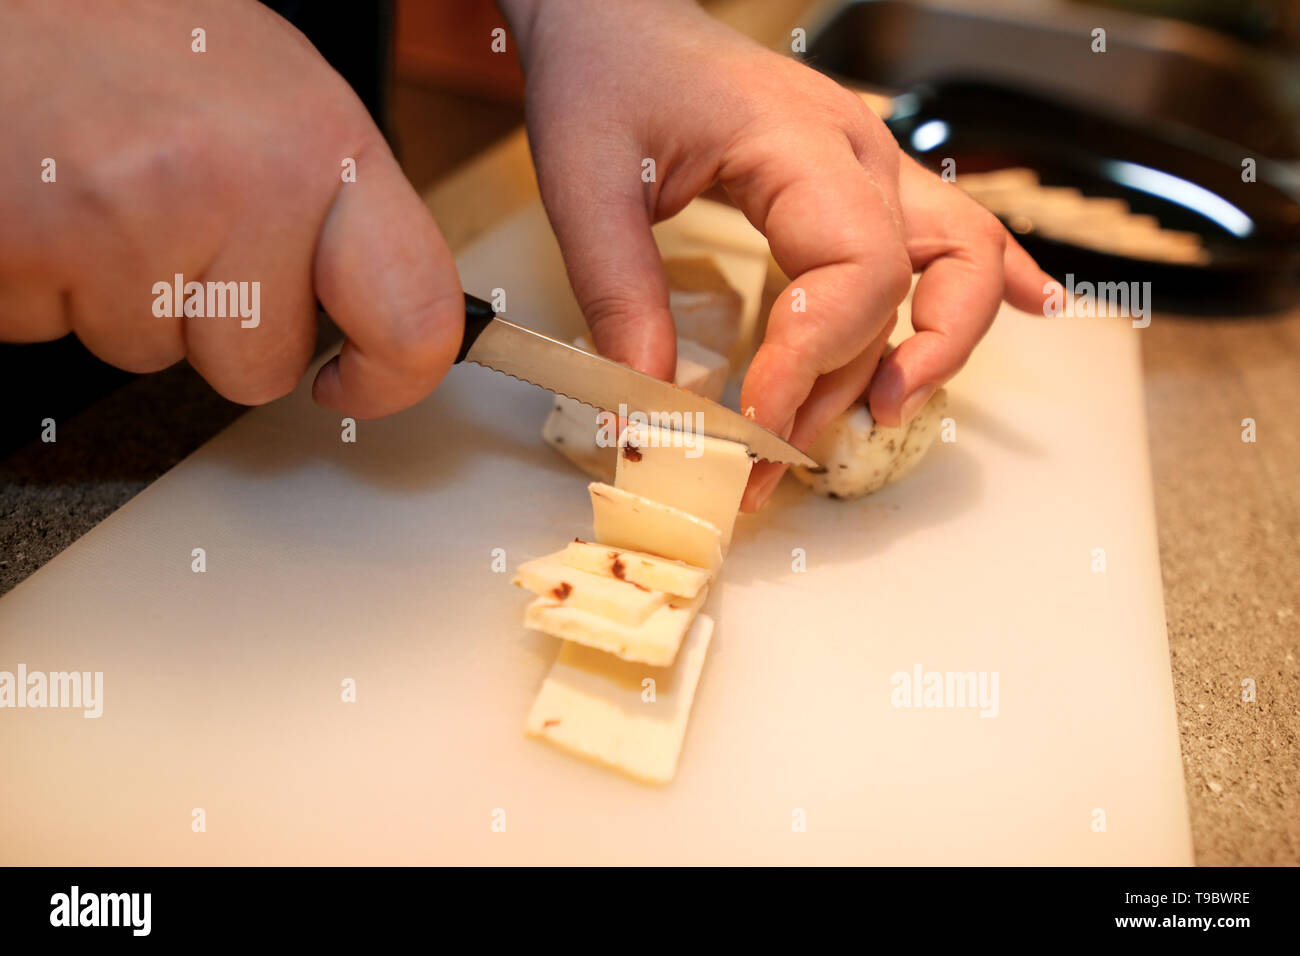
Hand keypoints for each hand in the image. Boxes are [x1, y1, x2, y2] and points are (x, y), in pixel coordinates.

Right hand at [0, 0, 462, 416]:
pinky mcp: (39, 247)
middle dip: (219, 334)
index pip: (414, 309)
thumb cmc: (120, 32)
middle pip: (264, 366)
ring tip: (99, 198)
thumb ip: (329, 200)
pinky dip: (50, 291)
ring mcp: (137, 217)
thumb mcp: (267, 93)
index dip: (392, 378)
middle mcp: (242, 177)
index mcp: (321, 139)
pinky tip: (52, 209)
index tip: (357, 386)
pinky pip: (62, 334)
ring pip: (157, 356)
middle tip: (177, 240)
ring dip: (124, 301)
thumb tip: (378, 298)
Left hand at [500, 0, 1052, 508]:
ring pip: (957, 263)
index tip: (751, 423)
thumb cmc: (607, 79)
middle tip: (795, 453)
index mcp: (801, 144)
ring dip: (931, 352)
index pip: (857, 272)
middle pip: (928, 280)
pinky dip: (992, 277)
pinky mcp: (859, 184)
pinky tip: (1040, 307)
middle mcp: (859, 155)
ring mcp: (871, 166)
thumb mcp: (585, 182)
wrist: (619, 18)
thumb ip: (618, 291)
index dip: (814, 363)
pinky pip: (952, 229)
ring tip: (880, 415)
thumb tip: (648, 407)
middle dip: (865, 381)